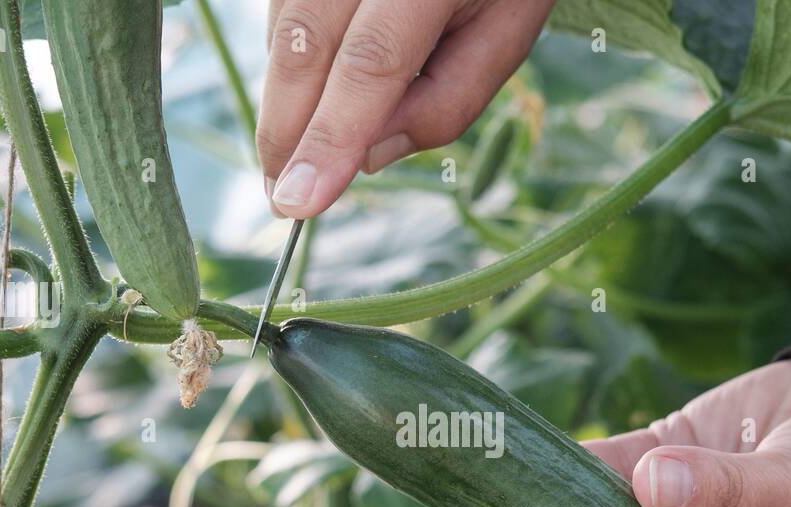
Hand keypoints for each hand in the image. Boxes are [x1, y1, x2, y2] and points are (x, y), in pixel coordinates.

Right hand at [258, 0, 555, 217]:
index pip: (371, 64)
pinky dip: (289, 65)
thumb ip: (448, 102)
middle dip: (287, 133)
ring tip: (298, 158)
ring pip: (284, 31)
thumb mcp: (507, 35)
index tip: (300, 203)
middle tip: (284, 200)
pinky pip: (283, 12)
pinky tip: (310, 99)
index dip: (330, 138)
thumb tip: (367, 158)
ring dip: (284, 103)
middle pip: (306, 47)